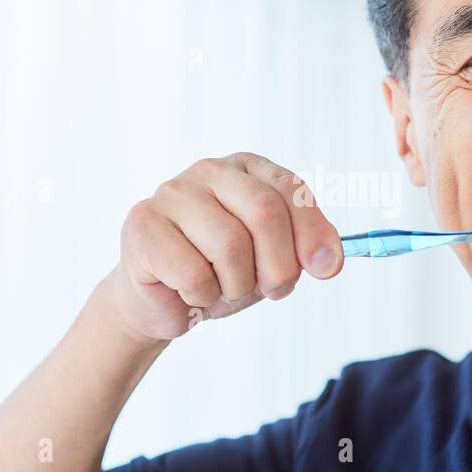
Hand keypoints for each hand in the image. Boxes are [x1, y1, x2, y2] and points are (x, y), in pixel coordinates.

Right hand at [110, 152, 342, 342]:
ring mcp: (172, 193)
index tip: (326, 268)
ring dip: (236, 285)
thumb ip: (305, 251)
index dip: (312, 233)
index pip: (290, 189)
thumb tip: (329, 261)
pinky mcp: (142, 224)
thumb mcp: (273, 260)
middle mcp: (210, 171)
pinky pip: (194, 273)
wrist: (162, 302)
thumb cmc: (219, 273)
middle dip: (278, 266)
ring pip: (230, 247)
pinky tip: (189, 290)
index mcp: (247, 169)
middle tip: (269, 289)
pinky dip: (201, 296)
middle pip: (265, 213)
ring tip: (221, 286)